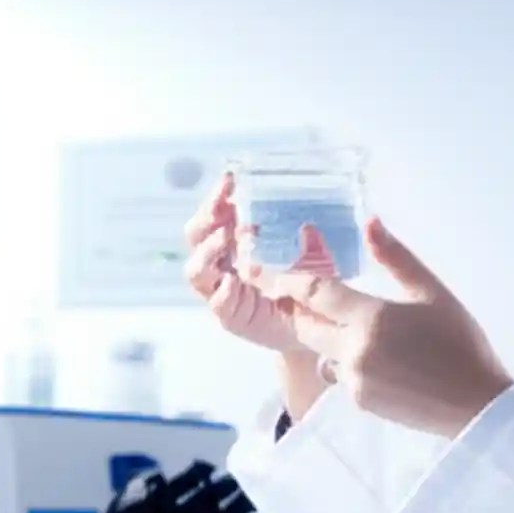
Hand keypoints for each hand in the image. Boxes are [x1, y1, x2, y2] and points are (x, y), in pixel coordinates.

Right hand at [183, 173, 334, 352]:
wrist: (317, 331)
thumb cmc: (308, 291)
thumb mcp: (313, 261)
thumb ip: (310, 245)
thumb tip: (308, 228)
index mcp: (234, 247)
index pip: (214, 219)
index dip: (216, 200)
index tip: (229, 181)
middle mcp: (223, 268)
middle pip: (196, 239)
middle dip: (205, 220)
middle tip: (221, 208)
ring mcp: (224, 294)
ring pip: (196, 272)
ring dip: (207, 251)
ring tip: (225, 237)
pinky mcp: (231, 318)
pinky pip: (217, 304)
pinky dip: (222, 291)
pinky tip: (232, 281)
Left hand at [270, 219, 513, 438]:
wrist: (477, 406)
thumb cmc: (461, 345)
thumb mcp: (432, 294)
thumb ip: (396, 258)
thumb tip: (370, 222)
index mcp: (370, 317)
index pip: (313, 292)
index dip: (285, 278)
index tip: (261, 268)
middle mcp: (353, 350)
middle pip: (305, 324)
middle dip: (297, 308)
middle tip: (291, 293)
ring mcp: (353, 380)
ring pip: (321, 350)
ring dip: (326, 337)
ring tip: (352, 326)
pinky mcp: (359, 402)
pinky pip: (339, 375)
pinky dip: (348, 363)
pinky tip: (380, 359)